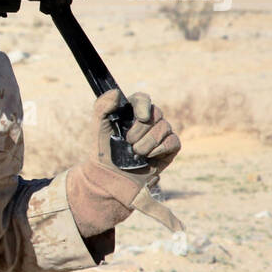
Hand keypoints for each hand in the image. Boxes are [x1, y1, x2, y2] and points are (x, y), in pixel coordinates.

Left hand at [67, 90, 182, 235]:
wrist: (110, 178)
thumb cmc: (103, 152)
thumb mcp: (97, 128)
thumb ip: (102, 107)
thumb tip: (116, 93)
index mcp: (130, 112)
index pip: (142, 99)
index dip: (143, 105)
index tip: (139, 117)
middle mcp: (147, 121)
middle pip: (156, 113)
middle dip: (141, 130)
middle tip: (128, 142)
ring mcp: (159, 134)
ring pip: (165, 128)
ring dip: (148, 142)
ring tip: (135, 153)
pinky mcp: (168, 149)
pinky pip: (173, 141)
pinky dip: (161, 148)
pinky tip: (149, 157)